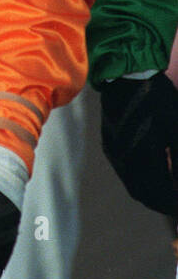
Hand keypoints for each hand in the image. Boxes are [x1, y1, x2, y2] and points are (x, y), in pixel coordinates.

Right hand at [100, 73, 177, 215]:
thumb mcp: (175, 130)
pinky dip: (137, 179)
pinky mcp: (108, 145)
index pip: (158, 194)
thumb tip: (177, 184)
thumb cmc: (158, 99)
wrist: (126, 75)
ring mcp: (114, 153)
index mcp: (143, 157)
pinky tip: (150, 173)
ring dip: (148, 192)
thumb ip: (177, 162)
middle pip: (142, 194)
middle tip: (174, 200)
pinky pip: (124, 171)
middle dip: (160, 201)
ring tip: (165, 188)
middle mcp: (125, 159)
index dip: (171, 203)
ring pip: (131, 184)